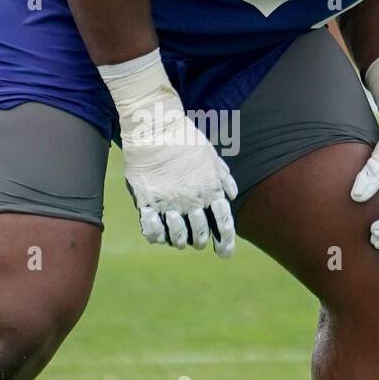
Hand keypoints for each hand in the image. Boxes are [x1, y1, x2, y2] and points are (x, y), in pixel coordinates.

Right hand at [100, 51, 236, 256]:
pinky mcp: (147, 200)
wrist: (156, 127)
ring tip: (179, 242)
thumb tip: (232, 195)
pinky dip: (156, 236)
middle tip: (199, 243)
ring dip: (180, 242)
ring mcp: (168, 202)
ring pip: (177, 236)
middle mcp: (191, 200)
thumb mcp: (211, 154)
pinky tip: (158, 237)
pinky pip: (151, 228)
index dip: (226, 241)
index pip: (223, 223)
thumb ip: (223, 176)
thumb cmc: (185, 138)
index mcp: (210, 189)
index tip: (225, 253)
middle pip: (200, 234)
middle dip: (201, 242)